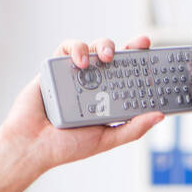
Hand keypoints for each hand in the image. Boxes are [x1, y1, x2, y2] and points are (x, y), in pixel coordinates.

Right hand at [0, 35, 164, 174]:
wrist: (32, 144)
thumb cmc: (67, 147)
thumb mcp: (107, 139)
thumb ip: (133, 128)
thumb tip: (159, 115)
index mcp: (107, 100)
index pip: (129, 78)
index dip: (141, 66)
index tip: (155, 56)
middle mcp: (93, 85)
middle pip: (114, 58)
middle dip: (129, 48)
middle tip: (140, 45)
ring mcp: (74, 75)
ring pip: (93, 48)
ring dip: (103, 45)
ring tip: (106, 57)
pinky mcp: (55, 67)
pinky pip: (67, 48)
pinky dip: (76, 48)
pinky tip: (81, 62)